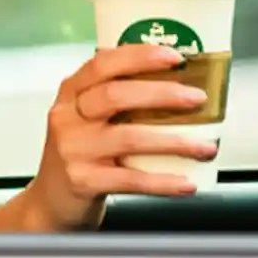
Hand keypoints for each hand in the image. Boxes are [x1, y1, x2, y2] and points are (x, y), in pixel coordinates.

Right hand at [22, 43, 218, 230]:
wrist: (52, 201)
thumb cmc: (81, 151)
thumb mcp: (87, 116)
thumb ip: (119, 95)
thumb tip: (180, 80)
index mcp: (72, 92)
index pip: (103, 63)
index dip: (140, 57)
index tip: (175, 57)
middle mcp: (68, 117)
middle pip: (116, 95)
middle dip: (163, 94)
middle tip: (197, 98)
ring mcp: (74, 150)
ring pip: (130, 138)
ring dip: (175, 141)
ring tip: (205, 146)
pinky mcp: (84, 182)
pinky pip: (131, 180)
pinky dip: (163, 182)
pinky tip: (186, 182)